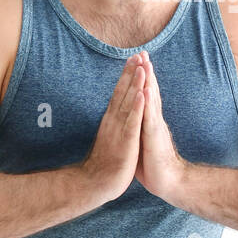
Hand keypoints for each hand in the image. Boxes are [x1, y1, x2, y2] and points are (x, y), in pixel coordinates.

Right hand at [80, 53, 146, 203]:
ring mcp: (119, 130)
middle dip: (131, 74)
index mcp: (111, 121)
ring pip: (128, 102)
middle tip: (137, 54)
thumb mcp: (109, 140)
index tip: (133, 60)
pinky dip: (137, 106)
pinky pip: (133, 121)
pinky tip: (141, 93)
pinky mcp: (126, 141)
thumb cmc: (104, 164)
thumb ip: (112, 126)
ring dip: (135, 84)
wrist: (95, 184)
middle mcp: (113, 121)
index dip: (126, 77)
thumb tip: (113, 116)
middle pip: (123, 93)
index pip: (119, 94)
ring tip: (141, 67)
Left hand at [133, 50, 188, 201]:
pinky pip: (150, 117)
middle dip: (146, 72)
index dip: (141, 78)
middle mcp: (153, 120)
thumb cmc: (153, 163)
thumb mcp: (142, 140)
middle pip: (150, 91)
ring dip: (148, 82)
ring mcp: (155, 127)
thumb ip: (139, 128)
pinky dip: (148, 103)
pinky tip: (146, 91)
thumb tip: (134, 120)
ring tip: (145, 64)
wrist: (167, 181)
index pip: (145, 95)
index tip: (136, 61)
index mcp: (148, 121)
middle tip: (142, 52)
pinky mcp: (155, 137)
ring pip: (151, 100)